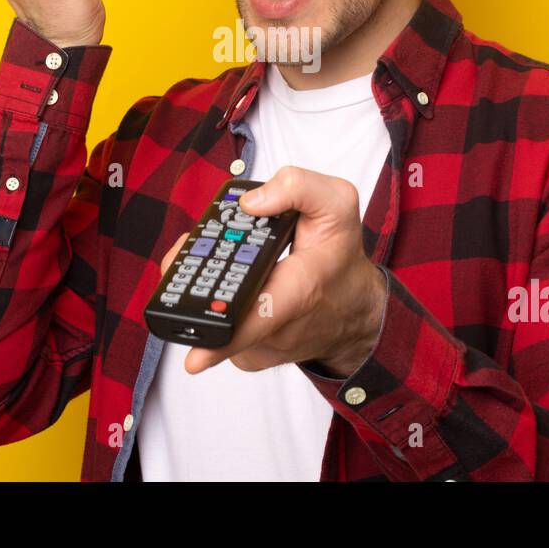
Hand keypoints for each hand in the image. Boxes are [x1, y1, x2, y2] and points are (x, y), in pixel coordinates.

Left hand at [156, 167, 387, 378]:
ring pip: (215, 323)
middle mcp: (279, 330)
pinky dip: (221, 306)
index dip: (224, 337)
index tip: (195, 360)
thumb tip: (250, 203)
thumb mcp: (337, 204)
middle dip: (196, 286)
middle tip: (192, 260)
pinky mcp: (252, 356)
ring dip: (208, 292)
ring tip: (223, 266)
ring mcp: (263, 348)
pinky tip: (234, 288)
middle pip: (220, 317)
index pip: (259, 318)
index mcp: (300, 291)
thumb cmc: (341, 259)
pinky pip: (222, 332)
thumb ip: (297, 187)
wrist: (356, 307)